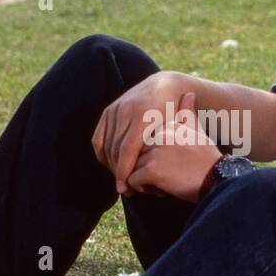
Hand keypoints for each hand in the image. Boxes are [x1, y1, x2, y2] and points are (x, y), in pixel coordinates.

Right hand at [92, 70, 192, 196]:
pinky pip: (99, 138)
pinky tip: (112, 165)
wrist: (165, 87)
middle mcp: (127, 110)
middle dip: (118, 171)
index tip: (124, 187)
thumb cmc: (176, 115)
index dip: (124, 170)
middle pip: (115, 149)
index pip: (128, 149)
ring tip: (120, 179)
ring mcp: (116, 109)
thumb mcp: (176, 130)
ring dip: (111, 165)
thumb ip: (166, 151)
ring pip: (106, 145)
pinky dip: (103, 154)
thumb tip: (156, 178)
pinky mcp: (108, 111)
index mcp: (145, 115)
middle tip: (124, 188)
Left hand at [123, 91, 222, 202]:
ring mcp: (154, 152)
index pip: (144, 139)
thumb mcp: (197, 130)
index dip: (151, 153)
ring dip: (141, 178)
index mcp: (167, 125)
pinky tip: (159, 190)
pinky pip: (133, 180)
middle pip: (137, 152)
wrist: (218, 180)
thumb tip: (188, 93)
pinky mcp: (152, 170)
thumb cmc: (207, 159)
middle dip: (142, 165)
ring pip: (132, 166)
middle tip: (161, 176)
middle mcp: (159, 135)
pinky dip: (141, 188)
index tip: (165, 163)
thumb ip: (187, 113)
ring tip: (160, 183)